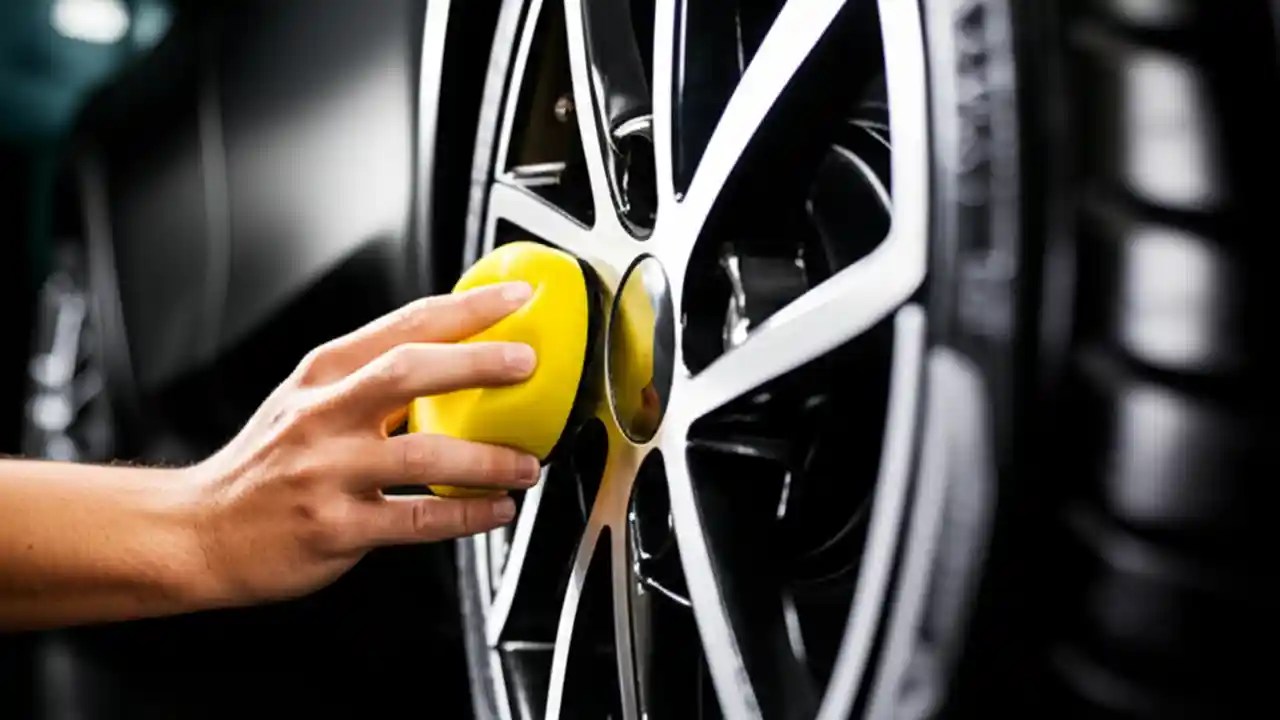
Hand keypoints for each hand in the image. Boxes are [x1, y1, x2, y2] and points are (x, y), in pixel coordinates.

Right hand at [185, 281, 539, 607]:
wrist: (199, 531)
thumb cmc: (266, 464)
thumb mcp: (306, 401)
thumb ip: (370, 378)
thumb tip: (457, 357)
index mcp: (323, 374)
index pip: (403, 325)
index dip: (465, 308)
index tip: (515, 298)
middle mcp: (322, 416)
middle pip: (408, 373)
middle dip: (476, 363)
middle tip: (528, 365)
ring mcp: (326, 472)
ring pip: (422, 454)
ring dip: (487, 458)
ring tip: (527, 463)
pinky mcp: (334, 527)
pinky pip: (417, 519)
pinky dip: (466, 514)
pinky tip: (496, 508)